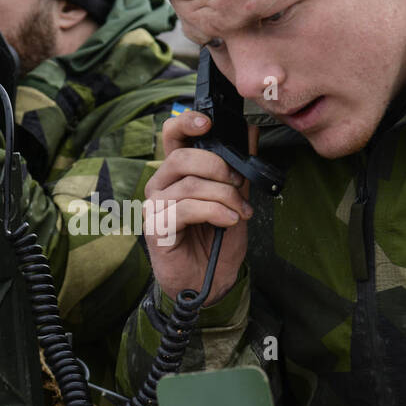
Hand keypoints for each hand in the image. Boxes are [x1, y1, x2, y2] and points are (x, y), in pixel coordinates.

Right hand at [142, 110, 251, 304]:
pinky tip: (228, 221)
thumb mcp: (235, 198)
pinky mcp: (155, 228)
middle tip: (238, 185)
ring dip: (224, 197)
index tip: (209, 123)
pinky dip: (215, 212)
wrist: (211, 282)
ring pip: (189, 185)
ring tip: (239, 213)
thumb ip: (238, 167)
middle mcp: (161, 185)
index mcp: (177, 173)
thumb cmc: (217, 241)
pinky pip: (187, 208)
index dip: (187, 122)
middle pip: (182, 157)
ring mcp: (154, 207)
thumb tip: (251, 133)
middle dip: (218, 168)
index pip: (172, 136)